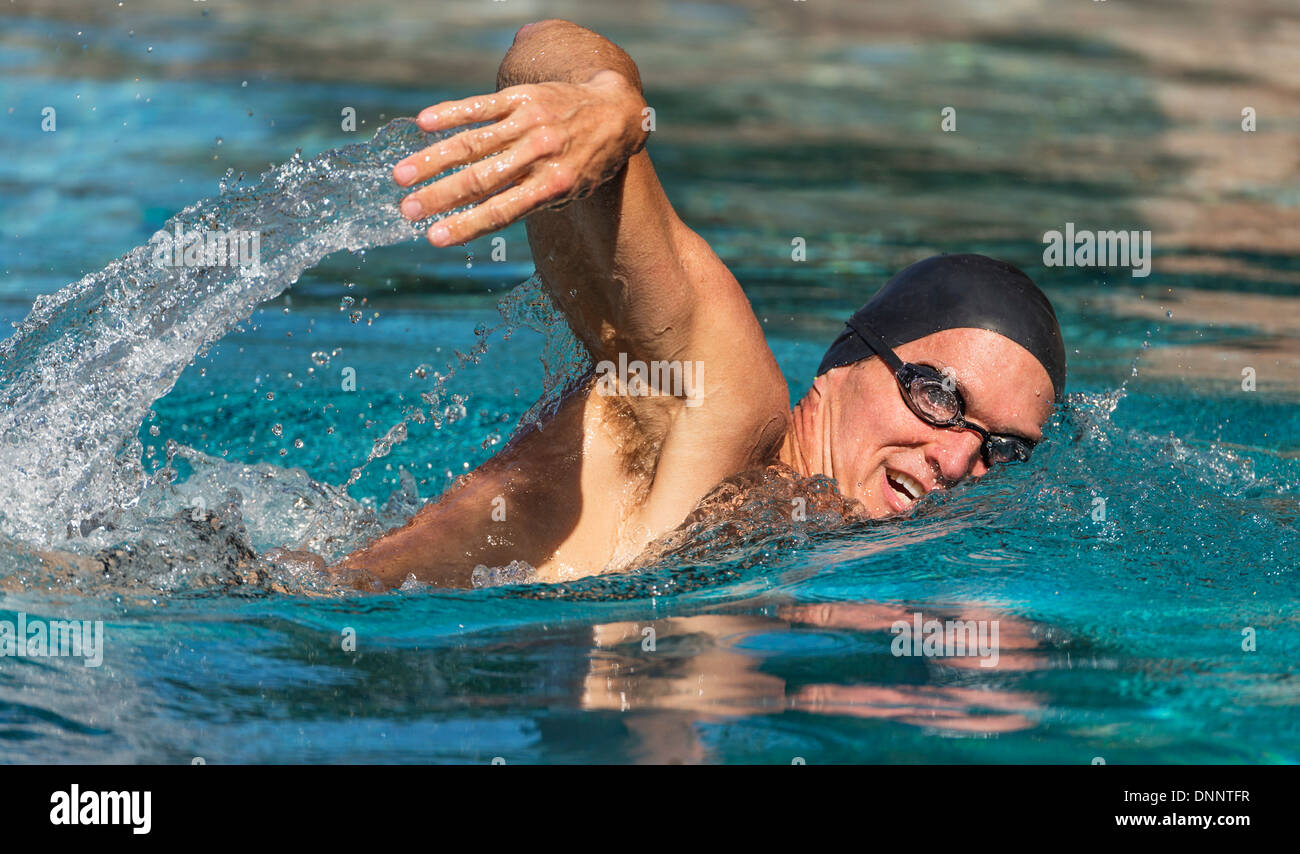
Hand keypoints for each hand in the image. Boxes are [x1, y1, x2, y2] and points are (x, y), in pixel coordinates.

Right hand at [393, 70, 647, 245]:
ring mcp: (529, 122)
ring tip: (402, 175)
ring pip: (473, 142)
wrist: (615, 112)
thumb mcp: (569, 190)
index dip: (467, 225)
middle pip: (481, 178)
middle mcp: (539, 154)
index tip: (435, 238)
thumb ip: (529, 201)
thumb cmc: (587, 163)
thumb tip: (476, 217)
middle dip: (441, 196)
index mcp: (553, 185)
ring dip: (433, 160)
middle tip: (407, 209)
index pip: (502, 210)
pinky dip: (451, 113)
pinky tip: (424, 123)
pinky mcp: (522, 97)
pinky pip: (482, 105)